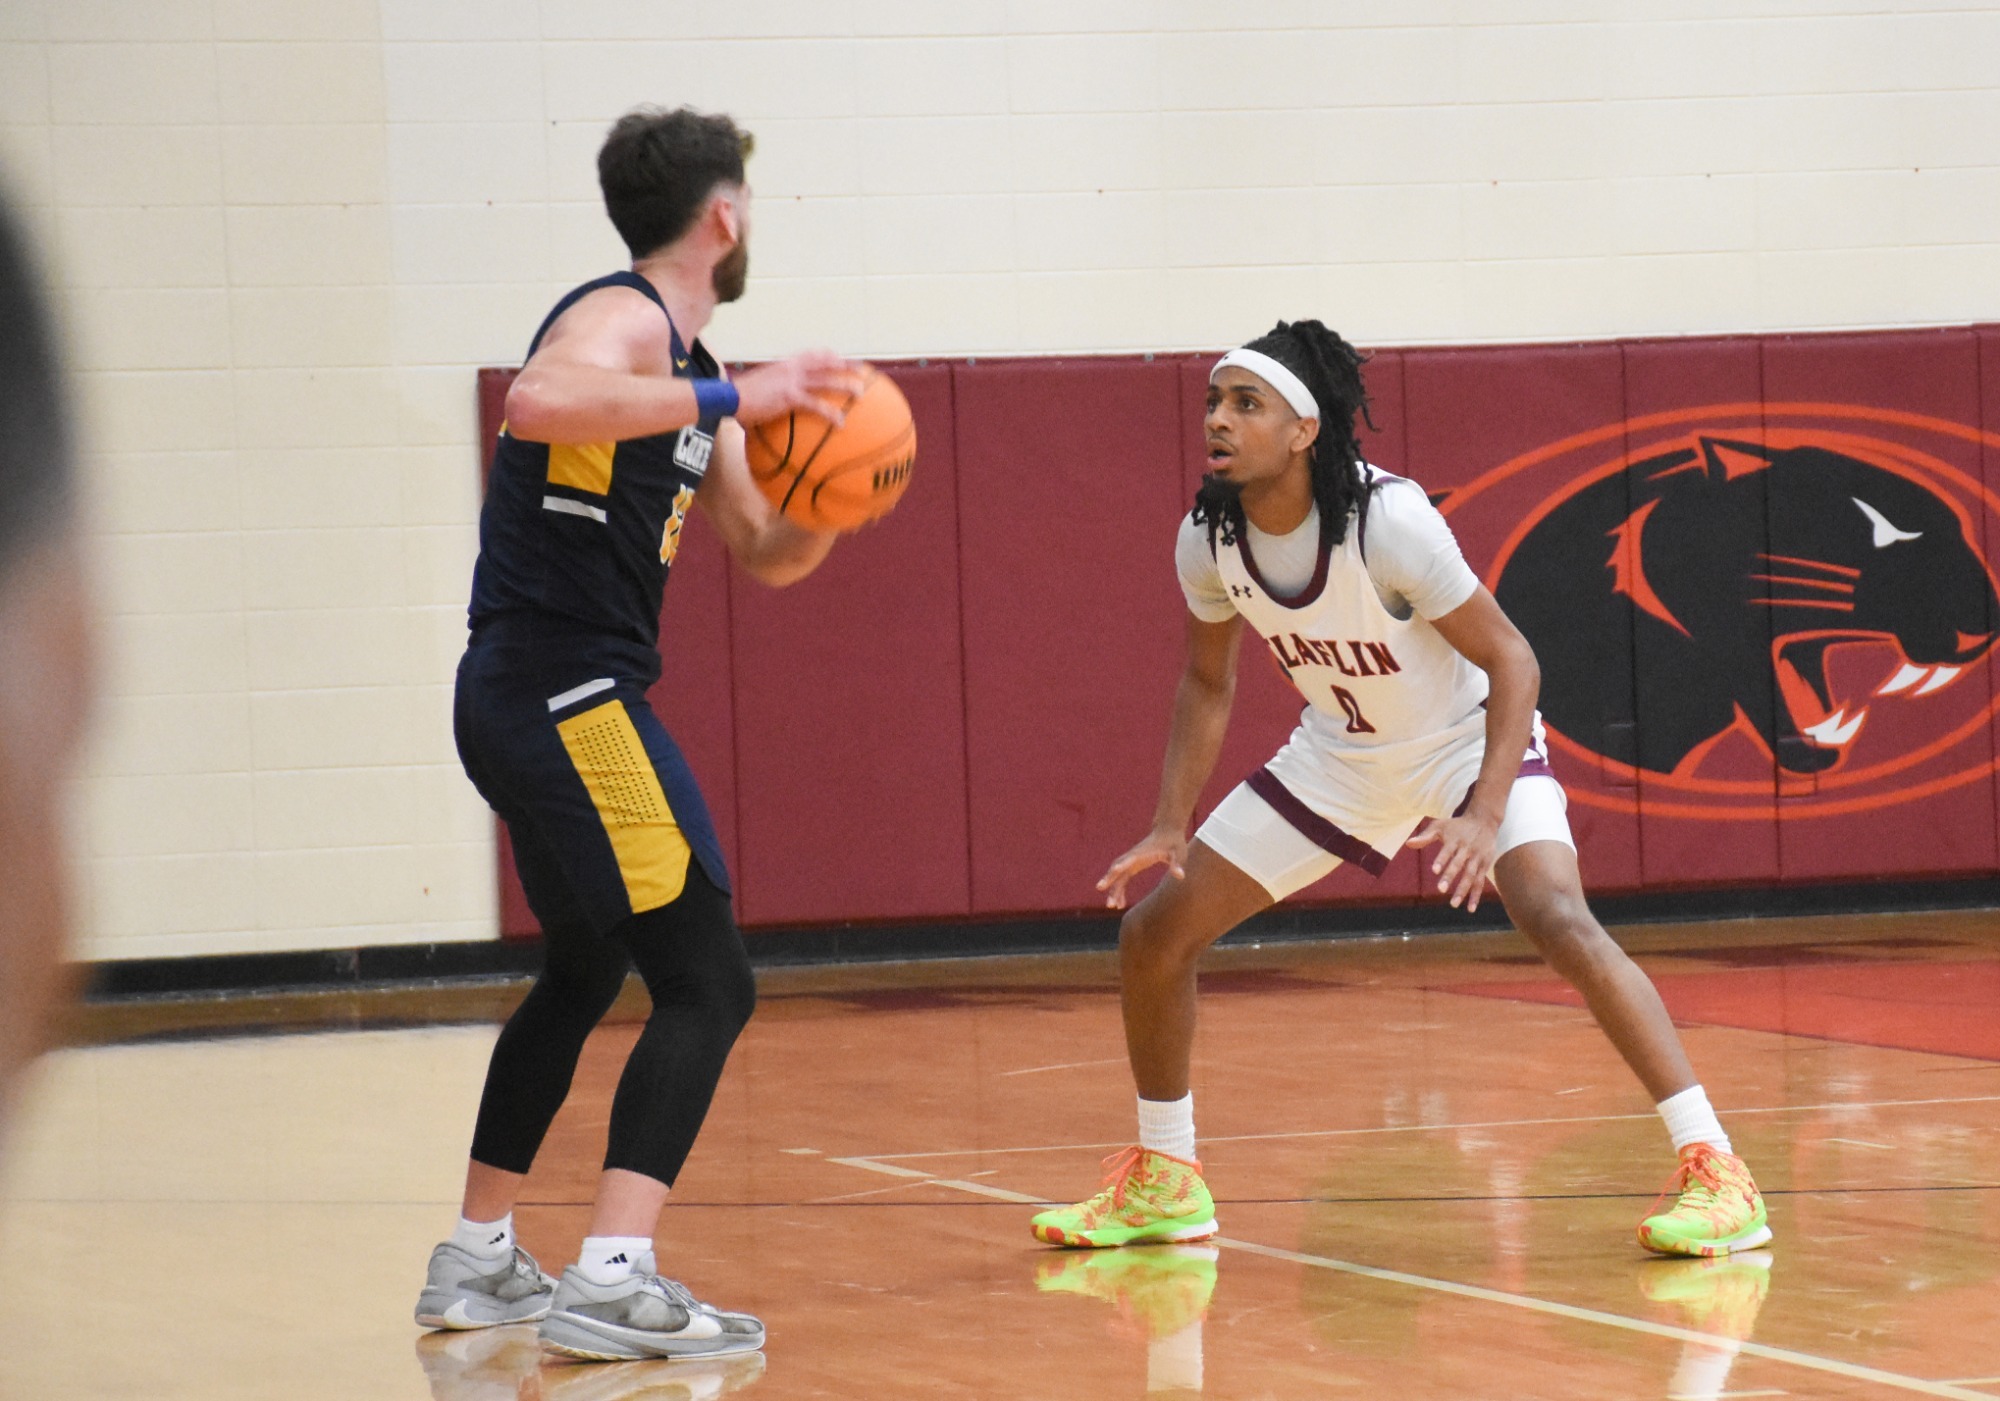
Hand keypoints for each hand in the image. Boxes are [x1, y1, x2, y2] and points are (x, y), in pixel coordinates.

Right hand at [731, 351, 866, 425]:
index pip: (811, 355)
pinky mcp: (790, 397)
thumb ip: (774, 388)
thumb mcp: (762, 385)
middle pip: (824, 362)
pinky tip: (841, 423)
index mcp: (785, 364)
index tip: (841, 358)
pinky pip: (816, 405)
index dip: (828, 355)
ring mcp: (791, 381)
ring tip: (860, 393)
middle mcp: (791, 368)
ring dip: (844, 385)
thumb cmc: (741, 396)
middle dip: (845, 364)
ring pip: (825, 380)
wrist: (730, 397)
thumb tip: (779, 399)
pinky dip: (830, 413)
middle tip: (862, 370)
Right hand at [1096, 828, 1187, 909]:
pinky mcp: (1132, 865)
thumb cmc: (1174, 842)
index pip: (1130, 859)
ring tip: (1112, 906)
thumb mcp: (1178, 853)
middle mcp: (1132, 856)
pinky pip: (1122, 879)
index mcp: (1142, 852)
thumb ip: (1177, 864)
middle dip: (1110, 881)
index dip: (1122, 864)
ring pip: (1117, 876)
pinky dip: (1119, 890)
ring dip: (1113, 889)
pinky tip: (1121, 904)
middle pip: (1117, 869)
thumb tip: (1180, 876)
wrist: (1167, 832)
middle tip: (1105, 893)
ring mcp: (1130, 861)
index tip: (1114, 870)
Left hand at [1406, 811, 1499, 911]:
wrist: (1484, 820)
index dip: (1441, 860)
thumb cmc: (1457, 826)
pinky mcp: (1485, 864)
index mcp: (1455, 840)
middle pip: (1459, 864)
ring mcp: (1477, 858)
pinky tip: (1470, 908)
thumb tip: (1408, 844)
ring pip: (1471, 875)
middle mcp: (1467, 849)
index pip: (1447, 850)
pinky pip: (1480, 882)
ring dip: (1463, 890)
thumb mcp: (1441, 826)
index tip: (1434, 870)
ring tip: (1454, 904)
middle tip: (1440, 890)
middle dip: (1450, 877)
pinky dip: (1476, 895)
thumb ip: (1425, 836)